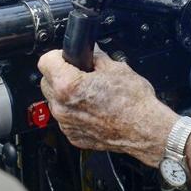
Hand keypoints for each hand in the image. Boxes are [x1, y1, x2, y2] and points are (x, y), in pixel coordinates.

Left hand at [37, 49, 176, 165]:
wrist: (145, 129)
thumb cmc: (134, 103)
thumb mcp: (116, 68)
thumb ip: (96, 58)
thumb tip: (90, 54)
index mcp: (68, 86)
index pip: (45, 62)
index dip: (57, 55)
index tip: (66, 57)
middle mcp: (62, 107)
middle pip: (46, 82)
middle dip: (59, 75)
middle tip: (80, 73)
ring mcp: (67, 124)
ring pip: (55, 102)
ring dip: (65, 95)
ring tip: (89, 93)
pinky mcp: (73, 136)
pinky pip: (66, 119)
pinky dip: (74, 112)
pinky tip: (92, 109)